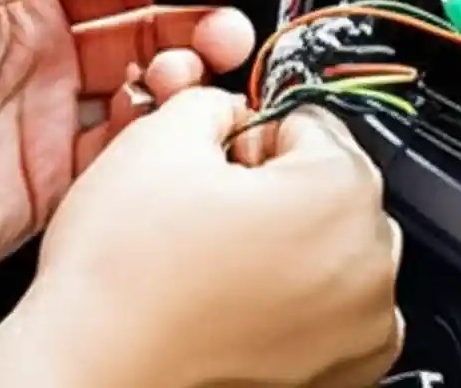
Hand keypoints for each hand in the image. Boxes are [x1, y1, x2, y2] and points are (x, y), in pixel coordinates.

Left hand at [0, 0, 253, 300]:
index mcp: (21, 2)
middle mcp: (46, 59)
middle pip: (150, 31)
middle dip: (198, 23)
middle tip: (222, 27)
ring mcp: (56, 120)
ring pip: (151, 91)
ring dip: (185, 75)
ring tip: (183, 72)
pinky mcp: (61, 182)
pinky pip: (131, 155)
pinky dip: (160, 137)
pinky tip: (159, 120)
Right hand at [0, 89, 402, 387]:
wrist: (88, 378)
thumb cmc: (121, 281)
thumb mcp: (159, 140)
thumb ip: (213, 100)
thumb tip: (230, 108)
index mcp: (343, 191)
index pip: (310, 123)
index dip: (253, 133)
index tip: (220, 159)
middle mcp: (372, 263)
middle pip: (329, 189)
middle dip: (277, 190)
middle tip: (208, 213)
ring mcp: (363, 327)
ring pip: (335, 252)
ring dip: (292, 246)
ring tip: (217, 264)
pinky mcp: (346, 376)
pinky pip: (337, 314)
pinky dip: (301, 305)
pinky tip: (238, 306)